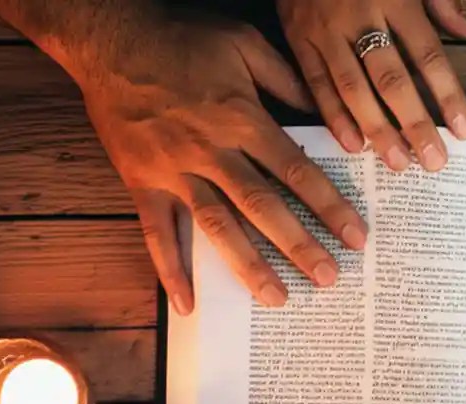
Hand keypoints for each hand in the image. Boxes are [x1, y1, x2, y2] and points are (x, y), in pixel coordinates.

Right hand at [70, 8, 369, 313]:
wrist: (109, 38)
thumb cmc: (182, 38)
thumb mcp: (244, 44)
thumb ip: (288, 80)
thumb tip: (328, 115)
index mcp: (243, 119)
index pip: (296, 171)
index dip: (330, 205)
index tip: (355, 237)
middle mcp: (211, 152)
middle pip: (262, 207)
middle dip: (299, 245)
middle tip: (328, 278)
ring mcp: (174, 172)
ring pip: (217, 227)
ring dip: (248, 266)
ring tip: (278, 299)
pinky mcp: (141, 183)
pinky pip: (157, 233)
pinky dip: (171, 270)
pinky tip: (188, 304)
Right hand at [277, 0, 465, 171]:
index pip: (427, 54)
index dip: (447, 94)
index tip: (464, 129)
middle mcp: (359, 16)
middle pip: (391, 78)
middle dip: (414, 124)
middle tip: (433, 160)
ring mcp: (325, 30)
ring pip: (353, 88)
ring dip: (377, 129)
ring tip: (398, 162)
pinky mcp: (297, 38)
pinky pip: (316, 82)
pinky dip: (334, 116)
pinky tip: (354, 144)